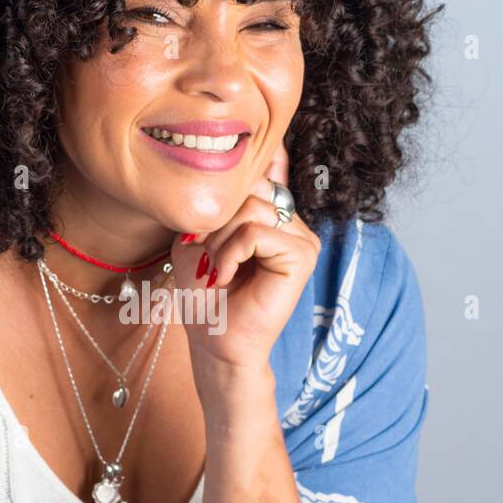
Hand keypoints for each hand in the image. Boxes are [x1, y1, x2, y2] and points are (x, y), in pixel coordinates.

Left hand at [168, 137, 320, 385]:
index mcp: (271, 213)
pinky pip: (258, 232)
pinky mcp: (304, 256)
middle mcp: (290, 220)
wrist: (213, 339)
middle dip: (216, 220)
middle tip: (206, 254)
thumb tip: (237, 162)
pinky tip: (224, 276)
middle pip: (249, 187)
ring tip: (215, 268)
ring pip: (252, 209)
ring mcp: (302, 237)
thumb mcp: (198, 235)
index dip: (234, 179)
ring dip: (220, 241)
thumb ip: (217, 202)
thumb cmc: (204, 292)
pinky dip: (230, 253)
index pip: (261, 169)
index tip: (216, 195)